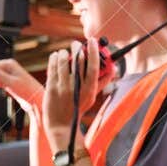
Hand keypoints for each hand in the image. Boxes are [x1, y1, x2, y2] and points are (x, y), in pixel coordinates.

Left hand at [42, 40, 101, 154]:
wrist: (61, 124)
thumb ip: (103, 81)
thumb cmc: (78, 107)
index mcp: (90, 88)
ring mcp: (64, 87)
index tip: (92, 41)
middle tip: (76, 43)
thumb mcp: (92, 96)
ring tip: (64, 52)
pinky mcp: (52, 88)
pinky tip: (55, 56)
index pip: (94, 66)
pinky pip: (52, 67)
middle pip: (79, 60)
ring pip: (64, 61)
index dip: (94, 51)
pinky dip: (54, 58)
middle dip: (77, 48)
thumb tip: (114, 67)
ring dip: (64, 53)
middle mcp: (78, 87)